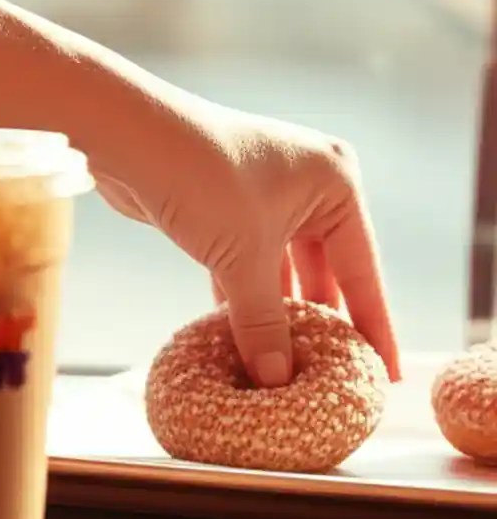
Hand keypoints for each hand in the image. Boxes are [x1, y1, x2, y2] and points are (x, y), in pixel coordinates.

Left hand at [93, 107, 400, 387]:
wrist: (130, 139)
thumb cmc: (200, 180)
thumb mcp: (242, 258)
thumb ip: (262, 322)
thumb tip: (275, 379)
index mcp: (334, 183)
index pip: (362, 269)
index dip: (373, 326)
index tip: (388, 374)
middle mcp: (307, 185)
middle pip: (324, 271)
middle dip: (321, 323)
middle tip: (335, 376)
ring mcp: (265, 195)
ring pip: (280, 271)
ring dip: (277, 315)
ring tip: (287, 369)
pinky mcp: (224, 209)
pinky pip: (245, 266)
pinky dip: (243, 300)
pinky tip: (243, 340)